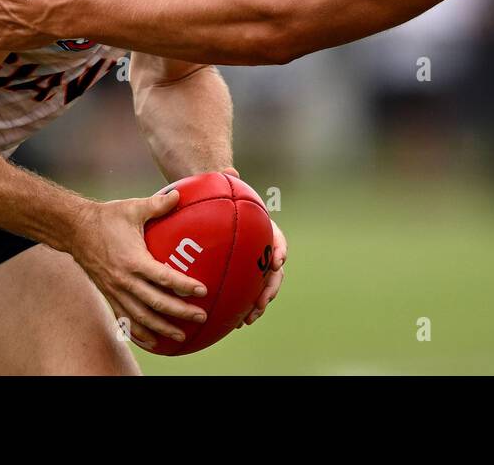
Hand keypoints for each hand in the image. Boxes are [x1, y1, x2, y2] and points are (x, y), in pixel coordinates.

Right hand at [67, 190, 208, 350]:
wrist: (75, 231)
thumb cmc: (107, 218)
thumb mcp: (133, 208)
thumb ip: (158, 204)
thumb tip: (179, 194)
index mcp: (133, 260)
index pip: (163, 278)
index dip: (184, 286)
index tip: (202, 291)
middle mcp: (124, 280)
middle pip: (156, 303)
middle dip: (180, 312)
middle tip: (201, 316)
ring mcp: (116, 291)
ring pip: (142, 316)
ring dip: (162, 328)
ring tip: (181, 336)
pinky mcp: (109, 295)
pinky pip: (126, 318)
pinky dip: (140, 332)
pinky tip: (153, 340)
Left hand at [215, 166, 285, 328]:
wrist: (213, 210)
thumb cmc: (220, 199)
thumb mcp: (224, 190)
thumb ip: (228, 183)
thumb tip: (230, 171)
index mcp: (263, 231)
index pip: (277, 239)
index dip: (280, 250)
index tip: (278, 261)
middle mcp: (262, 250)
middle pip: (273, 271)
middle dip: (270, 288)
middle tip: (263, 300)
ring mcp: (252, 266)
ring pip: (261, 288)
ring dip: (258, 303)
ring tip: (249, 318)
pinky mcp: (240, 278)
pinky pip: (245, 294)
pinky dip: (242, 308)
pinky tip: (233, 322)